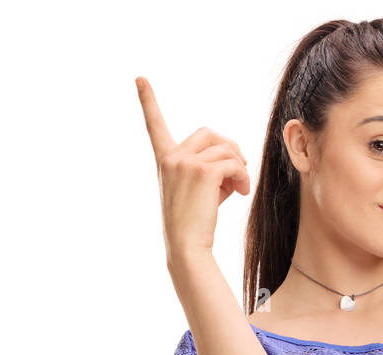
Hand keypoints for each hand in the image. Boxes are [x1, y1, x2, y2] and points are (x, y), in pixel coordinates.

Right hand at [136, 76, 250, 261]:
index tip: (139, 79)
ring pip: (225, 149)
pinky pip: (233, 163)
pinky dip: (243, 176)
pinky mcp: (203, 171)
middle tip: (239, 169)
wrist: (187, 247)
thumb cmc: (194, 224)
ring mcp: (185, 162)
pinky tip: (241, 192)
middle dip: (228, 147)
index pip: (154, 125)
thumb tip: (236, 159)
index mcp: (165, 160)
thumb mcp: (197, 191)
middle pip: (209, 133)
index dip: (147, 101)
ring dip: (239, 166)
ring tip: (240, 187)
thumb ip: (208, 167)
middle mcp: (171, 157)